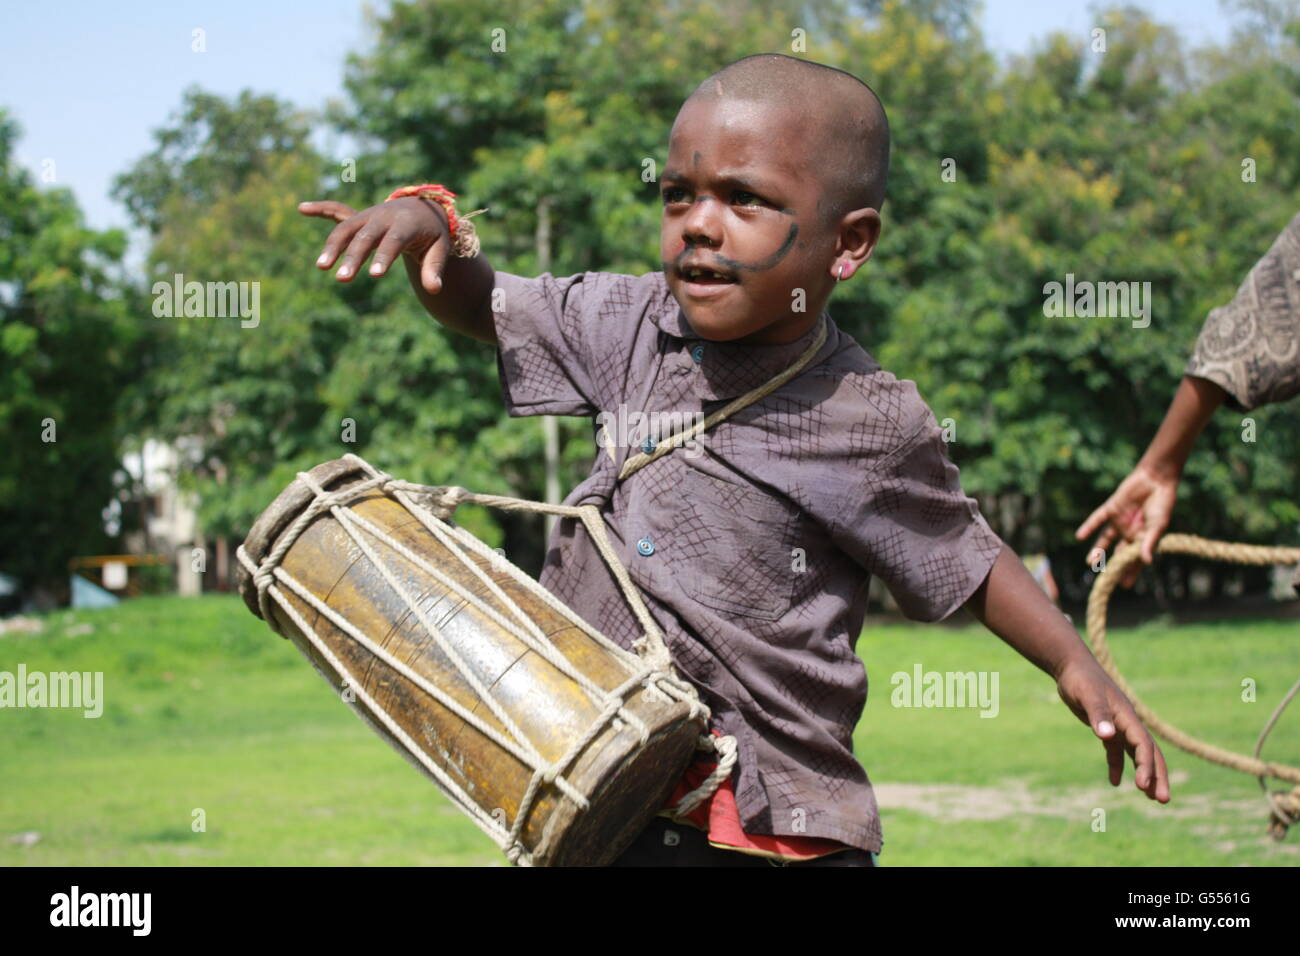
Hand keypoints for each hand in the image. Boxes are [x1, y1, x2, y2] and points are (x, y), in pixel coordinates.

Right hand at [298, 197, 451, 293]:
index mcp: (407, 224)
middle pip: (365, 237)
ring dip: (333, 246)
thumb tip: (435, 290)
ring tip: (322, 266)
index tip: (375, 276)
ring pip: (347, 228)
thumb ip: (434, 269)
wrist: (424, 208)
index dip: (384, 257)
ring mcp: (369, 215)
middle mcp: (384, 217)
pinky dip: (321, 209)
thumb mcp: (439, 249)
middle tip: (343, 279)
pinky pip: (337, 210)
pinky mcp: (358, 217)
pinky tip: (302, 208)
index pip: (394, 241)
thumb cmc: (432, 234)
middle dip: (353, 257)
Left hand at [1055, 655, 1169, 802]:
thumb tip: (1106, 736)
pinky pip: (1116, 751)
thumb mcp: (1087, 696)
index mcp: (1127, 716)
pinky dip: (1117, 766)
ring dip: (1144, 774)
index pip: (1143, 745)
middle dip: (1157, 776)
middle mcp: (1127, 723)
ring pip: (1136, 754)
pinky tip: (1114, 781)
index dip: (1145, 765)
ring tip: (1151, 797)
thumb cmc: (1080, 679)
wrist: (1071, 667)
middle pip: (1149, 753)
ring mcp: (1118, 726)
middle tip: (1163, 800)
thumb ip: (1098, 715)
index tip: (1143, 785)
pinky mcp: (1106, 728)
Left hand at [1074, 462, 1179, 587]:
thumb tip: (1146, 562)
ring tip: (1090, 562)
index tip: (1124, 585)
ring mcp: (1118, 521)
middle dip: (1113, 566)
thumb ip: (1149, 542)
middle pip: (1118, 552)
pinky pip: (1097, 519)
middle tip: (1106, 580)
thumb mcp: (1157, 526)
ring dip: (1097, 550)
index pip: (1134, 558)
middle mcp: (1128, 532)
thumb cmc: (1162, 504)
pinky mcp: (1110, 509)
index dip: (1130, 571)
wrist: (1156, 480)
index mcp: (1142, 538)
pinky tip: (1080, 536)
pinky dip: (1089, 526)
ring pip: (1105, 540)